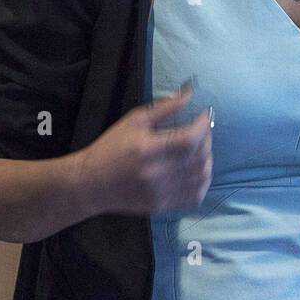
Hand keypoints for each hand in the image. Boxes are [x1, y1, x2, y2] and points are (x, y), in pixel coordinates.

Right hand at [77, 87, 212, 214]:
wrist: (91, 183)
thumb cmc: (111, 147)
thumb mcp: (134, 121)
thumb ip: (165, 107)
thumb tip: (190, 93)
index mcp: (148, 149)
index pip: (190, 140)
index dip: (204, 126)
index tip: (204, 116)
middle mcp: (156, 173)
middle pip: (199, 158)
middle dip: (207, 140)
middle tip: (202, 132)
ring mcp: (160, 193)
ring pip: (201, 178)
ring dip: (208, 161)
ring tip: (201, 150)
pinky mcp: (162, 206)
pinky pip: (195, 196)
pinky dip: (203, 182)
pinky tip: (197, 171)